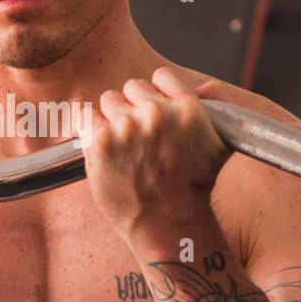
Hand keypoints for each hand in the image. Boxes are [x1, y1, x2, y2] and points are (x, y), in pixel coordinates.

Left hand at [81, 66, 231, 243]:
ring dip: (112, 120)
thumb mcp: (215, 145)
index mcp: (186, 108)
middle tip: (140, 140)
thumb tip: (210, 87)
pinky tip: (105, 152)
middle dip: (133, 108)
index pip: (160, 77)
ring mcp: (127, 126)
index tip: (156, 117)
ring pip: (108, 100)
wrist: (168, 224)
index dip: (156, 96)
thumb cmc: (191, 187)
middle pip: (130, 88)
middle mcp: (157, 113)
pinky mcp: (101, 141)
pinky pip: (85, 118)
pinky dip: (90, 133)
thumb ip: (211, 110)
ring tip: (124, 149)